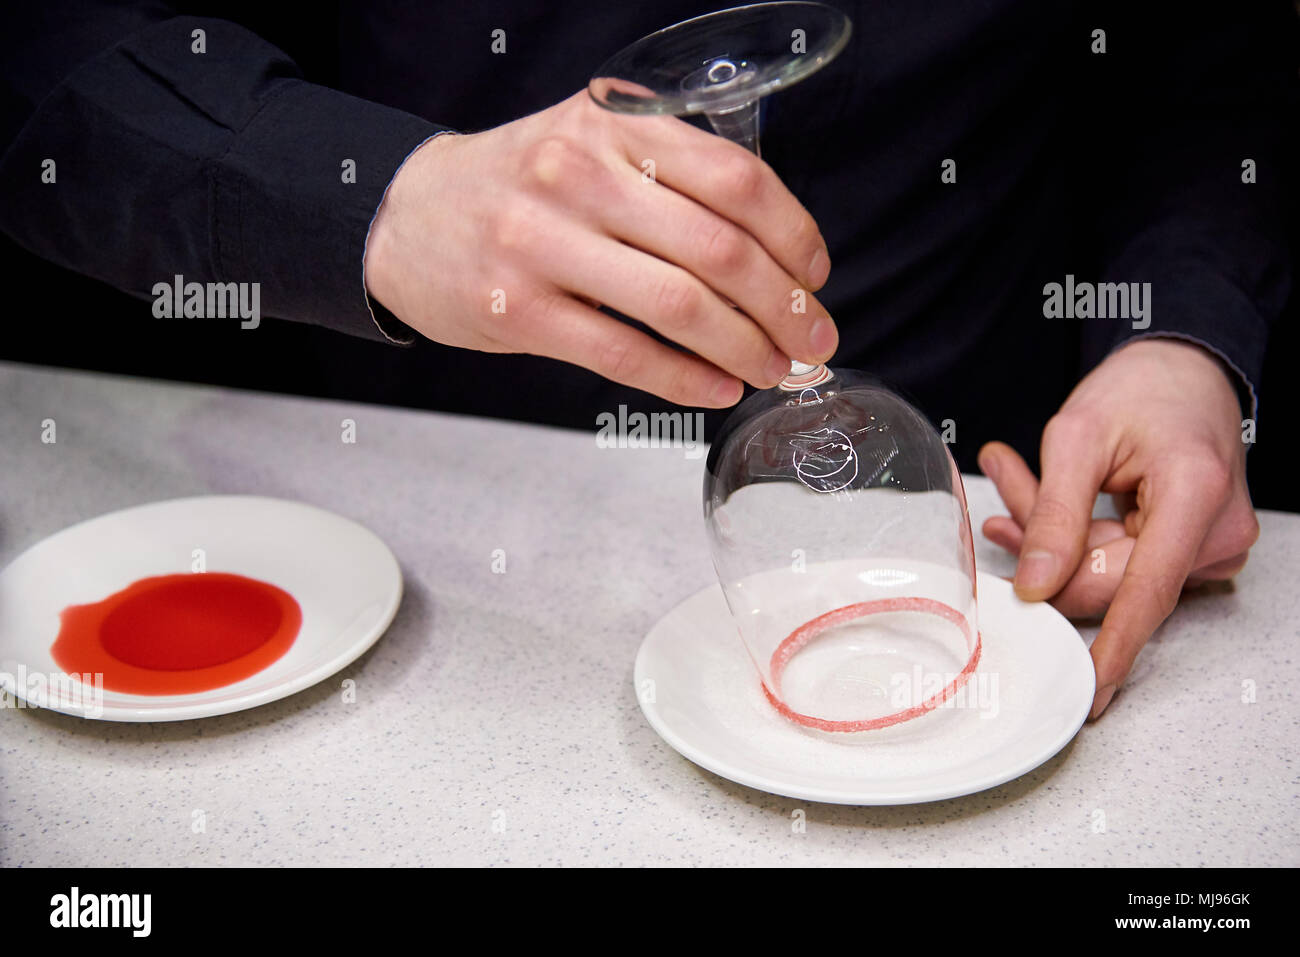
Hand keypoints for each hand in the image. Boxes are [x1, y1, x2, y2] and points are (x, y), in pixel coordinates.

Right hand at [363, 91, 836, 406]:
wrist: (404, 216)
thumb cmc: (517, 185)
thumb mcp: (589, 142)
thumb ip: (667, 169)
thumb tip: (772, 250)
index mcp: (612, 126)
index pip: (735, 180)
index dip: (794, 235)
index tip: (814, 275)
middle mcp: (578, 174)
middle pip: (719, 248)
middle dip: (784, 305)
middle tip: (812, 337)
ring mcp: (541, 244)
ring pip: (678, 305)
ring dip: (745, 348)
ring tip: (773, 369)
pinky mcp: (516, 310)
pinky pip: (623, 353)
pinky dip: (684, 379)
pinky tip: (716, 388)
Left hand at [977, 339, 1258, 719]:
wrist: (1186, 368)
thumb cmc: (1140, 389)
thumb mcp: (1078, 435)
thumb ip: (1053, 512)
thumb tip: (1034, 586)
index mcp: (1196, 495)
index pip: (1145, 593)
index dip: (1112, 648)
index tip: (1086, 690)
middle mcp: (1217, 532)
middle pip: (1113, 583)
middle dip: (1049, 553)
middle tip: (1001, 505)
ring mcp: (1211, 545)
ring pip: (1110, 573)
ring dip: (1058, 541)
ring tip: (1016, 482)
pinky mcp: (1194, 548)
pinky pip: (1124, 562)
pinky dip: (1080, 538)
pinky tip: (1041, 506)